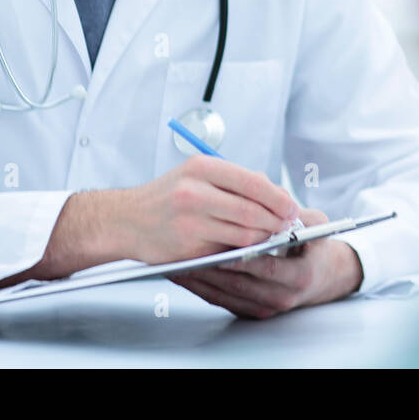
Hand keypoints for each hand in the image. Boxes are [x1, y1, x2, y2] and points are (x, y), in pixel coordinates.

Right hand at [121, 155, 300, 263]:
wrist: (127, 220)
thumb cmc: (168, 196)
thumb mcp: (198, 175)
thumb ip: (236, 182)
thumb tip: (276, 194)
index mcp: (203, 167)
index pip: (254, 182)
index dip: (279, 198)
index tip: (291, 207)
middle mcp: (195, 192)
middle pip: (253, 211)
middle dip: (277, 221)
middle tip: (287, 225)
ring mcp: (191, 221)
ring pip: (245, 234)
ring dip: (263, 239)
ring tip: (269, 237)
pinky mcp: (189, 246)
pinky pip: (229, 251)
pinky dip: (243, 251)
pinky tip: (248, 248)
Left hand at [168, 207, 364, 318]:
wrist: (324, 278)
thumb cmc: (315, 247)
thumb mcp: (317, 226)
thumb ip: (299, 213)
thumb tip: (279, 201)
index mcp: (301, 275)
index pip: (266, 267)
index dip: (240, 256)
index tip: (217, 243)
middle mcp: (283, 297)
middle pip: (239, 283)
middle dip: (211, 267)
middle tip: (186, 249)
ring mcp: (266, 308)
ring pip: (225, 294)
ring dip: (200, 278)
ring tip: (178, 259)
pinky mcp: (251, 311)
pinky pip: (221, 301)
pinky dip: (201, 287)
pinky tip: (184, 272)